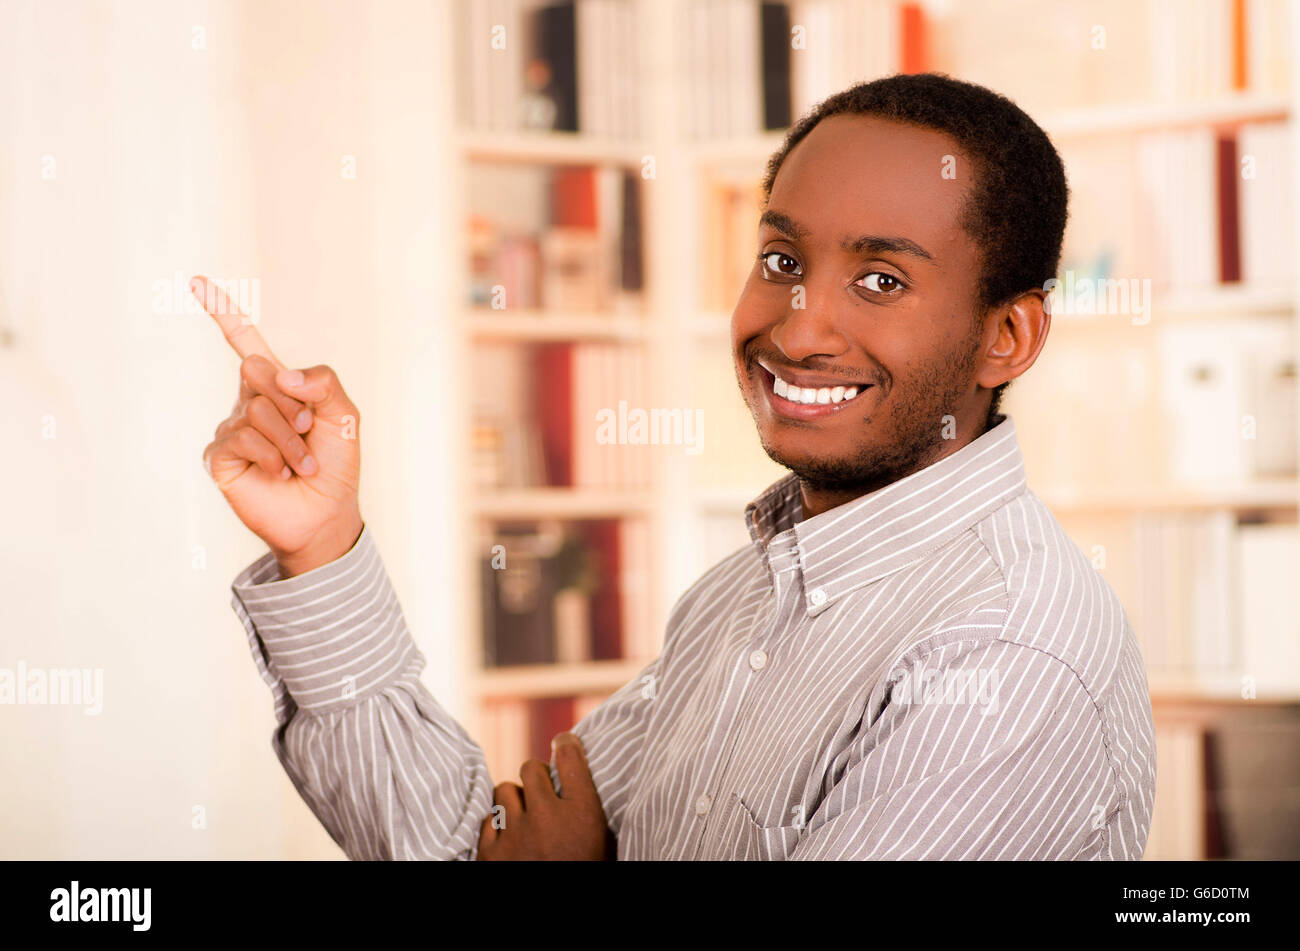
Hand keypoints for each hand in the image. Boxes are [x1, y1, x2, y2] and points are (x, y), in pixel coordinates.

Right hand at [193, 275, 362, 577]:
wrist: (326, 514)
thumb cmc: (335, 464)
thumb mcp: (344, 416)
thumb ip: (324, 382)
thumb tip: (283, 376)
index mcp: (276, 385)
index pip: (245, 341)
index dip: (223, 312)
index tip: (196, 282)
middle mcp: (248, 401)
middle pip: (259, 372)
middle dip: (295, 404)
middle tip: (308, 432)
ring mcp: (231, 427)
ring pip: (256, 410)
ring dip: (290, 440)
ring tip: (300, 464)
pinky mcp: (220, 456)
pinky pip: (241, 438)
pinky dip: (271, 456)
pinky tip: (279, 473)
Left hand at [477, 732, 611, 860]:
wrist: (554, 922)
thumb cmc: (587, 873)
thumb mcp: (605, 843)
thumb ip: (593, 808)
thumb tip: (586, 774)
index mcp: (582, 815)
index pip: (569, 757)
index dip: (566, 744)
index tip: (563, 743)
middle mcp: (546, 818)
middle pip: (531, 768)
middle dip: (536, 776)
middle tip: (541, 791)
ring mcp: (514, 835)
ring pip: (504, 790)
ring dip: (514, 799)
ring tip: (523, 816)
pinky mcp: (490, 854)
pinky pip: (487, 820)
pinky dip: (497, 826)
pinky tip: (509, 836)